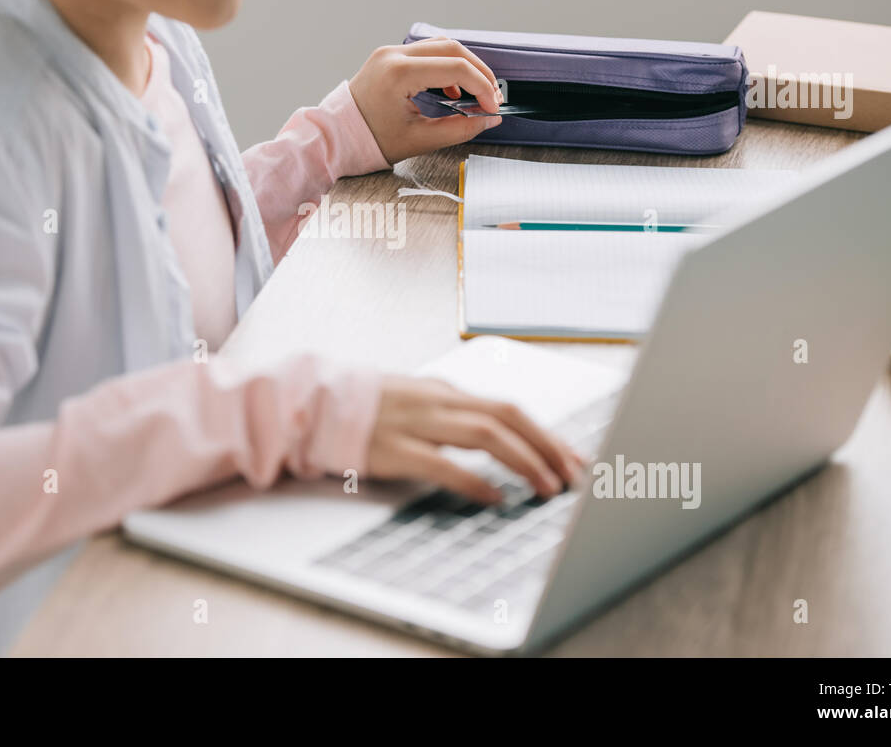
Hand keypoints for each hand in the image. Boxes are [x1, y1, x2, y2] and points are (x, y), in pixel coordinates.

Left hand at [348, 37, 505, 164]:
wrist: (337, 137)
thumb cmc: (371, 140)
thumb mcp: (420, 140)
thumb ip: (460, 129)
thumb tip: (489, 119)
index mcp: (399, 73)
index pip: (456, 69)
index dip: (482, 87)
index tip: (492, 107)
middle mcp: (393, 55)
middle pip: (452, 49)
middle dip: (479, 72)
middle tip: (492, 96)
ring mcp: (389, 52)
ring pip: (440, 46)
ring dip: (464, 66)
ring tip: (476, 93)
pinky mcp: (389, 57)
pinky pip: (425, 53)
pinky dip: (445, 66)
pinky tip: (452, 89)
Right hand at [365, 375, 587, 503]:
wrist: (314, 404)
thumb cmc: (370, 408)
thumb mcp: (420, 402)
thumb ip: (456, 414)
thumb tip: (501, 433)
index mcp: (448, 393)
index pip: (511, 410)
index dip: (548, 436)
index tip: (576, 460)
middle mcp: (439, 403)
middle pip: (508, 417)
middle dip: (547, 447)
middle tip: (574, 477)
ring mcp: (417, 423)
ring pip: (486, 434)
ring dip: (524, 461)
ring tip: (547, 487)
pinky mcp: (395, 448)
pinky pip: (443, 463)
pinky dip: (474, 480)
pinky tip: (494, 497)